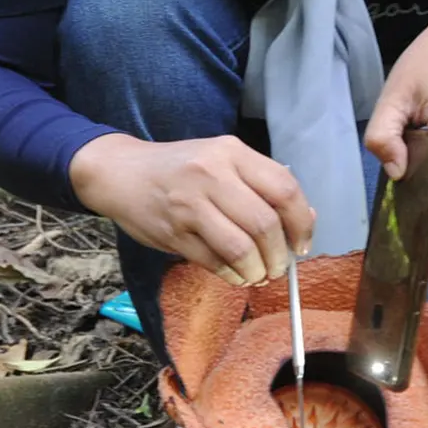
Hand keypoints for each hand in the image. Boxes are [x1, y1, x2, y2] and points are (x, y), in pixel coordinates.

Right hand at [68, 133, 313, 285]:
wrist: (121, 172)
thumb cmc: (181, 168)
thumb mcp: (223, 160)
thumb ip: (262, 185)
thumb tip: (305, 218)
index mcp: (232, 152)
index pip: (284, 189)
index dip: (301, 222)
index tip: (302, 243)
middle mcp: (211, 174)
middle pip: (264, 224)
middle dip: (279, 256)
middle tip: (279, 267)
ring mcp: (189, 204)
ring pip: (240, 248)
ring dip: (257, 270)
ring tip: (258, 274)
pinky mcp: (172, 233)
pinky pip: (214, 262)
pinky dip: (232, 275)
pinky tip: (235, 274)